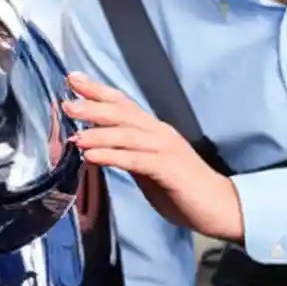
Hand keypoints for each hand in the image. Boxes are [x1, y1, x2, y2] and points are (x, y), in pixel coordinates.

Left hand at [61, 72, 244, 243]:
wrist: (220, 207)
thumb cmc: (183, 188)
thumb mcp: (148, 166)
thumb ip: (127, 153)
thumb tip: (97, 148)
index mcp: (153, 130)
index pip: (122, 104)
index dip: (98, 90)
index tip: (72, 79)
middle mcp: (159, 133)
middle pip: (122, 112)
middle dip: (92, 105)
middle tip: (67, 102)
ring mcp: (165, 149)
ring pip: (127, 133)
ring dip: (98, 132)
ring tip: (75, 135)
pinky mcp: (169, 169)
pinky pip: (136, 159)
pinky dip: (112, 155)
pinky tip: (93, 156)